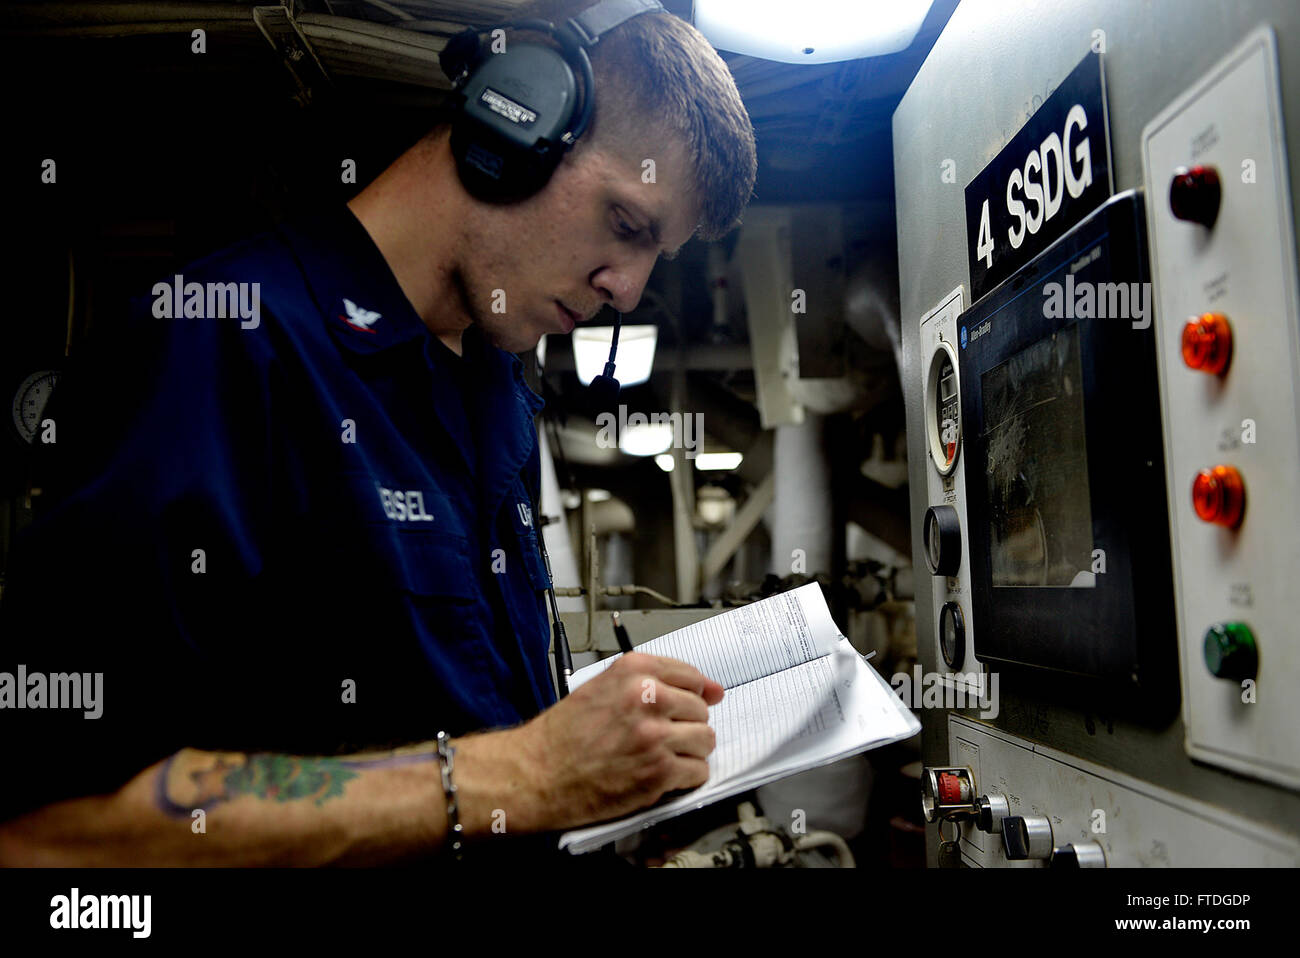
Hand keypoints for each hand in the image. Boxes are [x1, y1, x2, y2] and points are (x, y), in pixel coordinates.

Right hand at [519, 652, 724, 830]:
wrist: (535, 774)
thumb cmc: (562, 735)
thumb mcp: (603, 689)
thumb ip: (654, 683)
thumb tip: (713, 690)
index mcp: (634, 671)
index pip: (690, 675)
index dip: (693, 693)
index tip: (692, 703)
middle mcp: (648, 698)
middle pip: (701, 709)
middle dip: (687, 725)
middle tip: (660, 738)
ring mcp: (655, 736)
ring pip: (705, 740)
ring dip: (689, 752)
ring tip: (661, 757)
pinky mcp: (658, 772)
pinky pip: (698, 772)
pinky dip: (683, 778)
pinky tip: (659, 776)